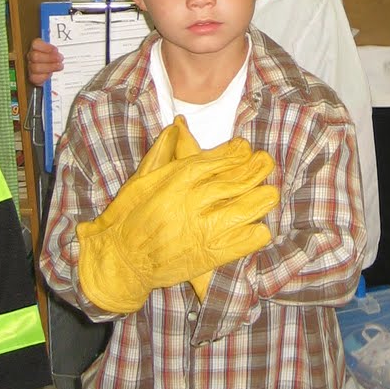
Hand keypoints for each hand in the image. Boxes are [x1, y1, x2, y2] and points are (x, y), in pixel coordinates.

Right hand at [28, 37, 63, 86]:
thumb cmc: (55, 57)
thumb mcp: (58, 48)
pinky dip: (44, 76)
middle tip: (60, 59)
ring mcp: (31, 67)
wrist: (52, 69)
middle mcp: (31, 56)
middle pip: (35, 56)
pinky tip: (51, 73)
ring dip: (50, 67)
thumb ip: (59, 45)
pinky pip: (35, 78)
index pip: (35, 44)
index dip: (46, 47)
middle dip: (50, 58)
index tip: (56, 50)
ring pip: (35, 67)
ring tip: (59, 66)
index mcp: (36, 46)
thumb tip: (63, 42)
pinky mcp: (33, 77)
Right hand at [77, 123, 279, 313]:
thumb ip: (160, 153)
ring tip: (269, 194)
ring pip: (245, 208)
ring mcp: (203, 228)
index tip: (246, 149)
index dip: (237, 153)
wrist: (120, 262)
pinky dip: (255, 234)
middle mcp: (193, 201)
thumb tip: (176, 126)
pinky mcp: (208, 255)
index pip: (217, 160)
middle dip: (256, 169)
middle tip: (267, 163)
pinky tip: (259, 228)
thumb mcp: (139, 181)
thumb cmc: (126, 218)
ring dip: (261, 199)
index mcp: (177, 180)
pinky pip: (243, 242)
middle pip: (236, 180)